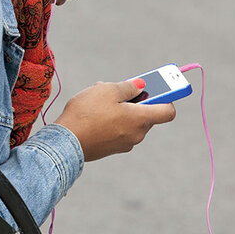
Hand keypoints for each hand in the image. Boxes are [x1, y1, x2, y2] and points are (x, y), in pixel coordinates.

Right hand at [54, 80, 175, 161]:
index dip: (166, 98)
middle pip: (146, 114)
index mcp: (141, 119)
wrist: (66, 141)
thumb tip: (140, 86)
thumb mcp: (107, 90)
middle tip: (115, 89)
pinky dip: (113, 121)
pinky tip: (93, 113)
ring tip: (98, 100)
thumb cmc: (87, 113)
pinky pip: (120, 131)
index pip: (168, 111)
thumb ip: (128, 87)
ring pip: (130, 121)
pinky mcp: (112, 148)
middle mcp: (137, 134)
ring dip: (121, 109)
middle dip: (134, 100)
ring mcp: (125, 143)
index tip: (159, 88)